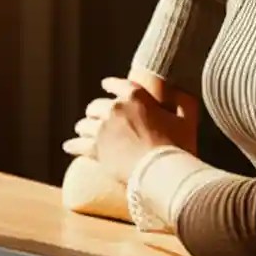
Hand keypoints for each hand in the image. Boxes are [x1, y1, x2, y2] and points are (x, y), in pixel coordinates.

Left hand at [62, 77, 192, 182]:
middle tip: (95, 118)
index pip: (118, 85)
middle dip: (95, 112)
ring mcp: (103, 128)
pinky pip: (78, 144)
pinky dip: (73, 145)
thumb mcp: (186, 119)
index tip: (104, 85)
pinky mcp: (95, 148)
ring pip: (84, 124)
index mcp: (136, 98)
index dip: (110, 85)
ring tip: (82, 132)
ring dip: (84, 128)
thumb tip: (180, 92)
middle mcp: (115, 109)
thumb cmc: (178, 146)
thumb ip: (183, 102)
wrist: (162, 171)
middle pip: (96, 106)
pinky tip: (69, 146)